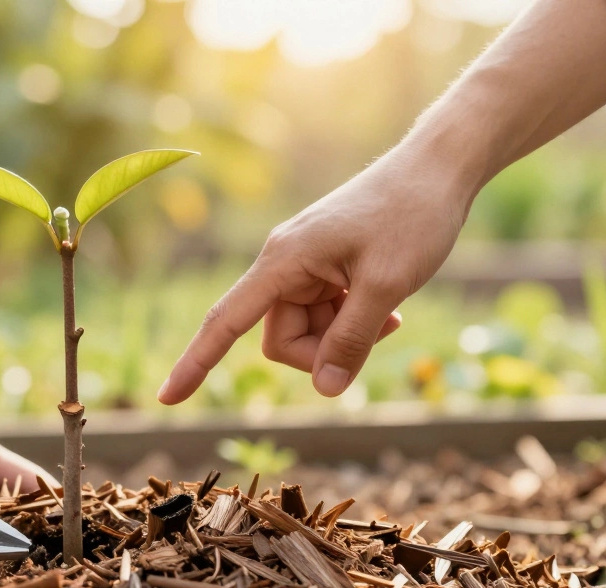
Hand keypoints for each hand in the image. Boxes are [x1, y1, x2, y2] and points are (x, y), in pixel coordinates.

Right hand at [159, 149, 467, 402]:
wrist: (439, 169)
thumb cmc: (413, 216)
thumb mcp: (387, 285)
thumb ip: (351, 340)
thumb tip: (326, 390)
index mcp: (283, 261)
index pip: (225, 321)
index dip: (195, 363)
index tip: (167, 399)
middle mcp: (284, 264)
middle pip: (281, 340)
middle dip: (325, 351)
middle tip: (380, 328)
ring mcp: (305, 268)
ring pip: (306, 333)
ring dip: (345, 335)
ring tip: (389, 311)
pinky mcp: (325, 270)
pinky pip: (325, 317)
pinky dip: (353, 321)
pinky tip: (388, 305)